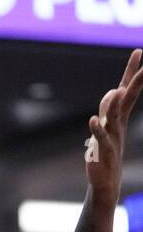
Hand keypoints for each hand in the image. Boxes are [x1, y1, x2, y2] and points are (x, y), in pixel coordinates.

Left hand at [86, 48, 142, 199]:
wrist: (106, 180)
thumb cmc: (106, 152)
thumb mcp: (108, 126)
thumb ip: (110, 108)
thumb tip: (115, 90)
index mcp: (119, 116)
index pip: (127, 90)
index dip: (133, 72)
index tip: (138, 51)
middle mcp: (117, 123)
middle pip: (126, 99)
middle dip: (135, 83)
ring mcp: (111, 136)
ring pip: (114, 117)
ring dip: (114, 104)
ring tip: (117, 90)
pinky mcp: (101, 150)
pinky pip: (99, 137)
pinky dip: (97, 129)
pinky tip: (93, 120)